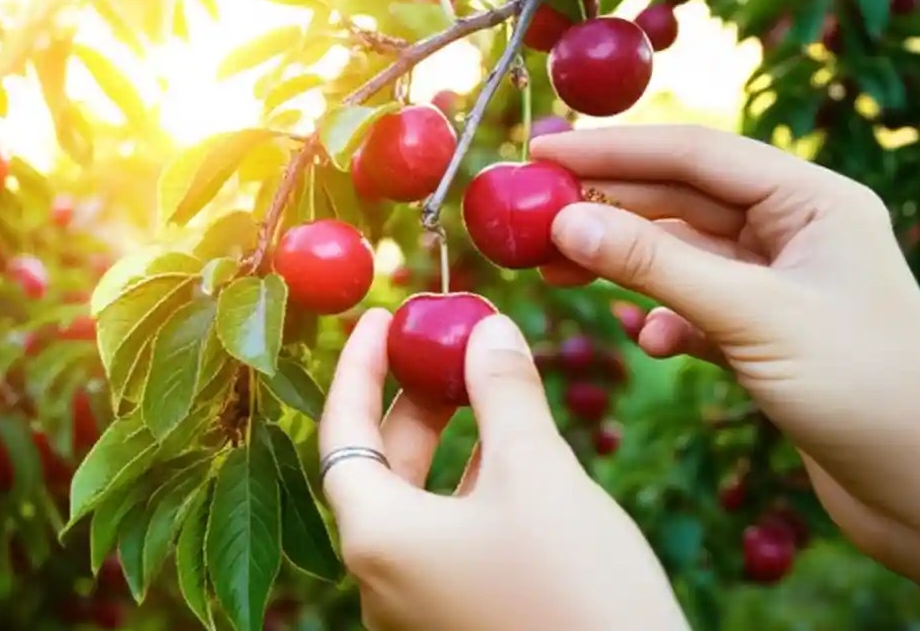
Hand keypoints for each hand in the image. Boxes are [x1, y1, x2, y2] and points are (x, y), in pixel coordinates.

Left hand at [318, 310, 689, 630]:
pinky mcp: (458, 620)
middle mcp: (382, 578)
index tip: (379, 317)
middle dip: (414, 400)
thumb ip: (503, 394)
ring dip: (449, 441)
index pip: (343, 432)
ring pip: (419, 502)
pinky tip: (512, 456)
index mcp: (377, 539)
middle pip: (380, 466)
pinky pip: (448, 537)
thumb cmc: (576, 588)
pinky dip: (470, 486)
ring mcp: (419, 606)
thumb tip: (487, 331)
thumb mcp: (539, 473)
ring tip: (487, 387)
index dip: (359, 368)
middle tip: (447, 346)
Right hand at [530, 125, 919, 608]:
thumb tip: (566, 222)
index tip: (542, 151)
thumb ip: (655, 265)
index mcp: (813, 200)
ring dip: (623, 266)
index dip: (612, 149)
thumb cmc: (863, 387)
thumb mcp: (751, 317)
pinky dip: (664, 319)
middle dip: (605, 207)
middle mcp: (798, 230)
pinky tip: (652, 343)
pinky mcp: (769, 333)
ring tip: (558, 273)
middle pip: (680, 201)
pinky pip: (696, 306)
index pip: (694, 154)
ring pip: (681, 256)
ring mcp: (781, 282)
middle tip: (530, 215)